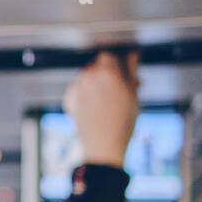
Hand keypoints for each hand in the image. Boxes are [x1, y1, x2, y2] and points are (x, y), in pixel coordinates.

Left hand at [64, 50, 139, 168]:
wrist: (103, 147)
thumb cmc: (121, 123)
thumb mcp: (133, 94)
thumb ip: (131, 70)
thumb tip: (132, 55)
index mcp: (106, 72)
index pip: (109, 55)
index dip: (117, 61)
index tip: (123, 68)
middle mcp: (88, 76)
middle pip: (97, 65)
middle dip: (107, 72)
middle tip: (119, 86)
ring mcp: (76, 87)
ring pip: (87, 76)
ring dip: (96, 82)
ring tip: (109, 99)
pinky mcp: (69, 99)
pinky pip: (78, 89)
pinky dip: (86, 93)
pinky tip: (96, 106)